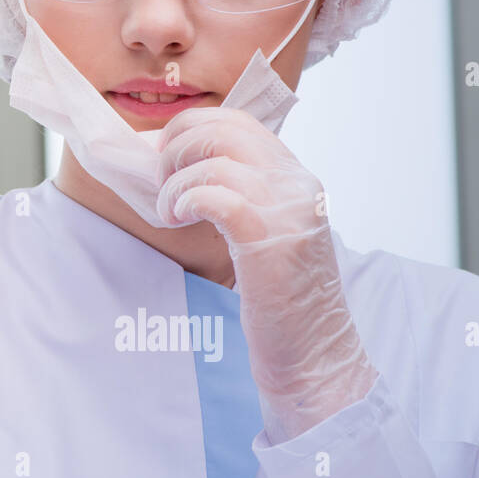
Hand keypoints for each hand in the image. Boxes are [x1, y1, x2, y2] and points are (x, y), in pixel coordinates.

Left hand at [153, 107, 378, 442]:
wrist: (315, 355)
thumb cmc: (277, 298)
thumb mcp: (263, 231)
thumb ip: (237, 193)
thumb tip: (171, 161)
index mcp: (295, 177)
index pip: (238, 122)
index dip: (191, 128)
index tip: (167, 158)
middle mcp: (298, 184)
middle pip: (224, 130)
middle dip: (177, 148)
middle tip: (163, 184)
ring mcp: (290, 211)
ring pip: (216, 159)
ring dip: (176, 181)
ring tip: (170, 211)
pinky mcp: (272, 241)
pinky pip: (217, 195)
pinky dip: (186, 199)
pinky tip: (179, 219)